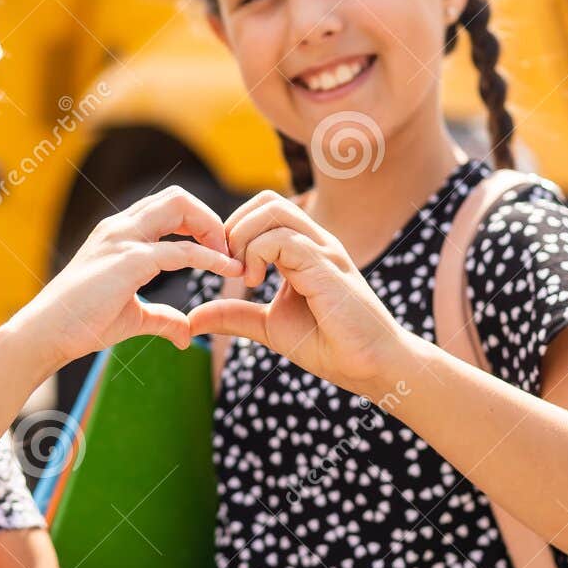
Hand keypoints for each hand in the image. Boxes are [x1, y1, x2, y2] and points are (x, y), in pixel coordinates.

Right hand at [10, 187, 243, 369]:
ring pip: (180, 207)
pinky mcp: (129, 261)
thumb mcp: (132, 316)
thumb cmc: (81, 324)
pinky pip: (181, 250)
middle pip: (178, 197)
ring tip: (231, 259)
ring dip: (213, 230)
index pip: (168, 207)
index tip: (218, 253)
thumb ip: (161, 318)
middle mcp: (121, 227)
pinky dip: (211, 258)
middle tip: (227, 251)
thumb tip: (187, 333)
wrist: (47, 333)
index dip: (199, 225)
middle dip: (210, 219)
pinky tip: (229, 271)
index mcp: (119, 233)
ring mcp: (124, 240)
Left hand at [187, 192, 409, 395]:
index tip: (224, 268)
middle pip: (265, 200)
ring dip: (242, 238)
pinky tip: (255, 282)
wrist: (372, 366)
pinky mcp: (325, 266)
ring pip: (271, 209)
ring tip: (242, 275)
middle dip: (233, 227)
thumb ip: (234, 316)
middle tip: (226, 266)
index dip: (233, 231)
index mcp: (303, 249)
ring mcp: (322, 250)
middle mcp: (315, 241)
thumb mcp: (269, 326)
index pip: (262, 211)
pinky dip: (256, 254)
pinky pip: (282, 238)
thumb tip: (194, 318)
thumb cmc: (330, 345)